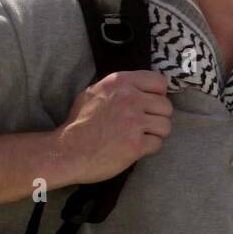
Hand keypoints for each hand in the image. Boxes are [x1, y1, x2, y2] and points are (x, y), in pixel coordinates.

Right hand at [53, 70, 172, 184]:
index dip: (158, 95)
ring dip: (155, 133)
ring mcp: (134, 122)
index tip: (150, 104)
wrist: (66, 151)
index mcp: (120, 82)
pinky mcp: (136, 144)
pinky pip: (158, 143)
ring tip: (138, 136)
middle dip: (157, 116)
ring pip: (165, 125)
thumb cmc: (79, 123)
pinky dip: (149, 148)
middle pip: (166, 106)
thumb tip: (143, 89)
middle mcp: (129, 99)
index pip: (159, 82)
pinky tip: (134, 147)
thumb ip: (120, 87)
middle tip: (142, 125)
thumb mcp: (94, 92)